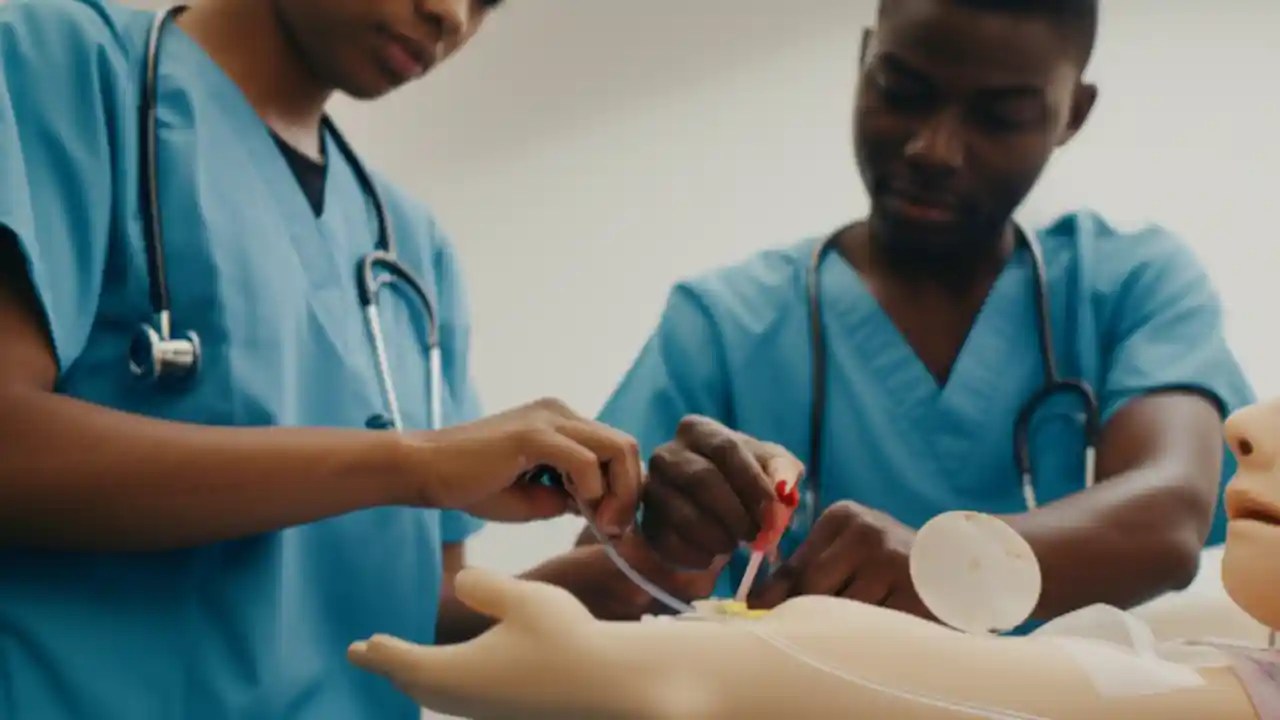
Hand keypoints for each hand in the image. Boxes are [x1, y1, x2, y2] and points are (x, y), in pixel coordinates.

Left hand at [348, 568, 607, 718]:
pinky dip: (445, 687)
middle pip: (415, 682)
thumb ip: (484, 586)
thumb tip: (460, 581)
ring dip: (418, 678)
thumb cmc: (566, 638)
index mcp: (455, 671)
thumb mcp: (522, 598)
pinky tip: (459, 679)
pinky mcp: (510, 715)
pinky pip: (461, 701)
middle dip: (391, 666)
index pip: (400, 660)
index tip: (357, 647)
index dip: (377, 651)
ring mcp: (488, 711)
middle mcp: (464, 698)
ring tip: (406, 667)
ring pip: (438, 695)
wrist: (610, 685)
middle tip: (367, 654)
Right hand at [406, 398, 641, 529]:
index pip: (617, 451)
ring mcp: (550, 419)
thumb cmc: (473, 485)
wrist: (425, 471)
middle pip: (626, 447)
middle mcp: (562, 414)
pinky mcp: (533, 434)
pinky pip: (585, 461)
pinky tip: (575, 507)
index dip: (626, 490)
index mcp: (563, 423)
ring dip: (619, 492)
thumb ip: (571, 498)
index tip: (613, 527)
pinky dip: (591, 489)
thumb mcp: (535, 498)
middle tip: (614, 529)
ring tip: (602, 523)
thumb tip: (605, 511)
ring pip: (616, 448)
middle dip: (631, 493)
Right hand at [641, 415, 804, 569]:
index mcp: (698, 430)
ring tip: (734, 544)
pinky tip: (712, 554)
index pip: (726, 449)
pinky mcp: (645, 523)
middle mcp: (667, 453)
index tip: (774, 513)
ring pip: (684, 515)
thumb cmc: (745, 479)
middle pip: (703, 480)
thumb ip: (783, 473)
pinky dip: (699, 555)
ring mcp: (650, 489)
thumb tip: (784, 490)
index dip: (754, 483)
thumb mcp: (771, 468)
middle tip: (756, 535)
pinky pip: (670, 543)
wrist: (713, 509)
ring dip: (719, 537)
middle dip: (736, 513)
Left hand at [749, 501, 932, 618]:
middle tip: (814, 626)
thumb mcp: (848, 555)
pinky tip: (880, 627)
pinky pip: (872, 627)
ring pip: (841, 611)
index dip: (775, 598)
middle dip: (809, 613)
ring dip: (844, 625)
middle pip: (812, 589)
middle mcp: (866, 531)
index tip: (757, 617)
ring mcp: (892, 560)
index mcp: (843, 517)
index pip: (794, 566)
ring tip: (860, 621)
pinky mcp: (914, 591)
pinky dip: (870, 635)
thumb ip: (806, 570)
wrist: (965, 567)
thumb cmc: (891, 565)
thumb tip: (754, 603)